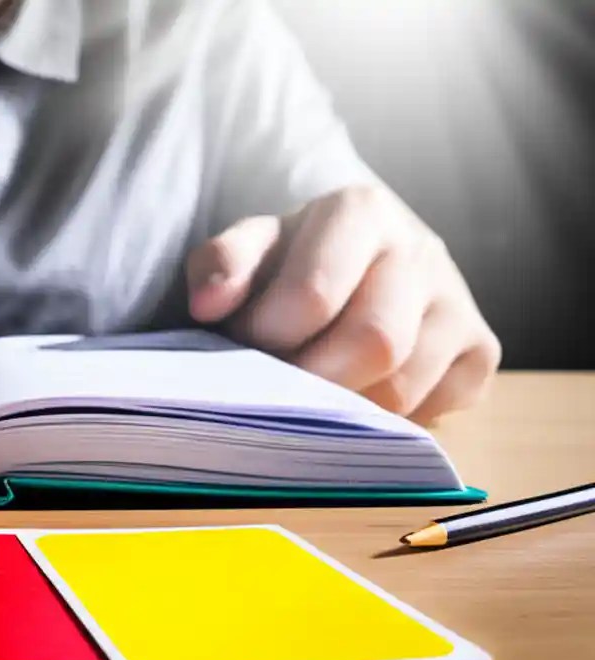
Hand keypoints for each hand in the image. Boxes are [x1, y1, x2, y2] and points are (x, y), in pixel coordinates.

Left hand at [186, 184, 500, 424]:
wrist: (354, 255)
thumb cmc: (290, 260)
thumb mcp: (248, 249)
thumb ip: (220, 266)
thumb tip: (208, 305)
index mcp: (360, 211)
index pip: (315, 293)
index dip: (269, 334)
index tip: (244, 344)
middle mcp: (421, 250)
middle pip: (374, 342)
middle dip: (313, 380)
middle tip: (278, 386)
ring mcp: (459, 301)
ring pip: (407, 385)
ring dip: (347, 407)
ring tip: (313, 391)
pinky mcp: (481, 349)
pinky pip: (440, 405)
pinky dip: (392, 420)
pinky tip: (358, 395)